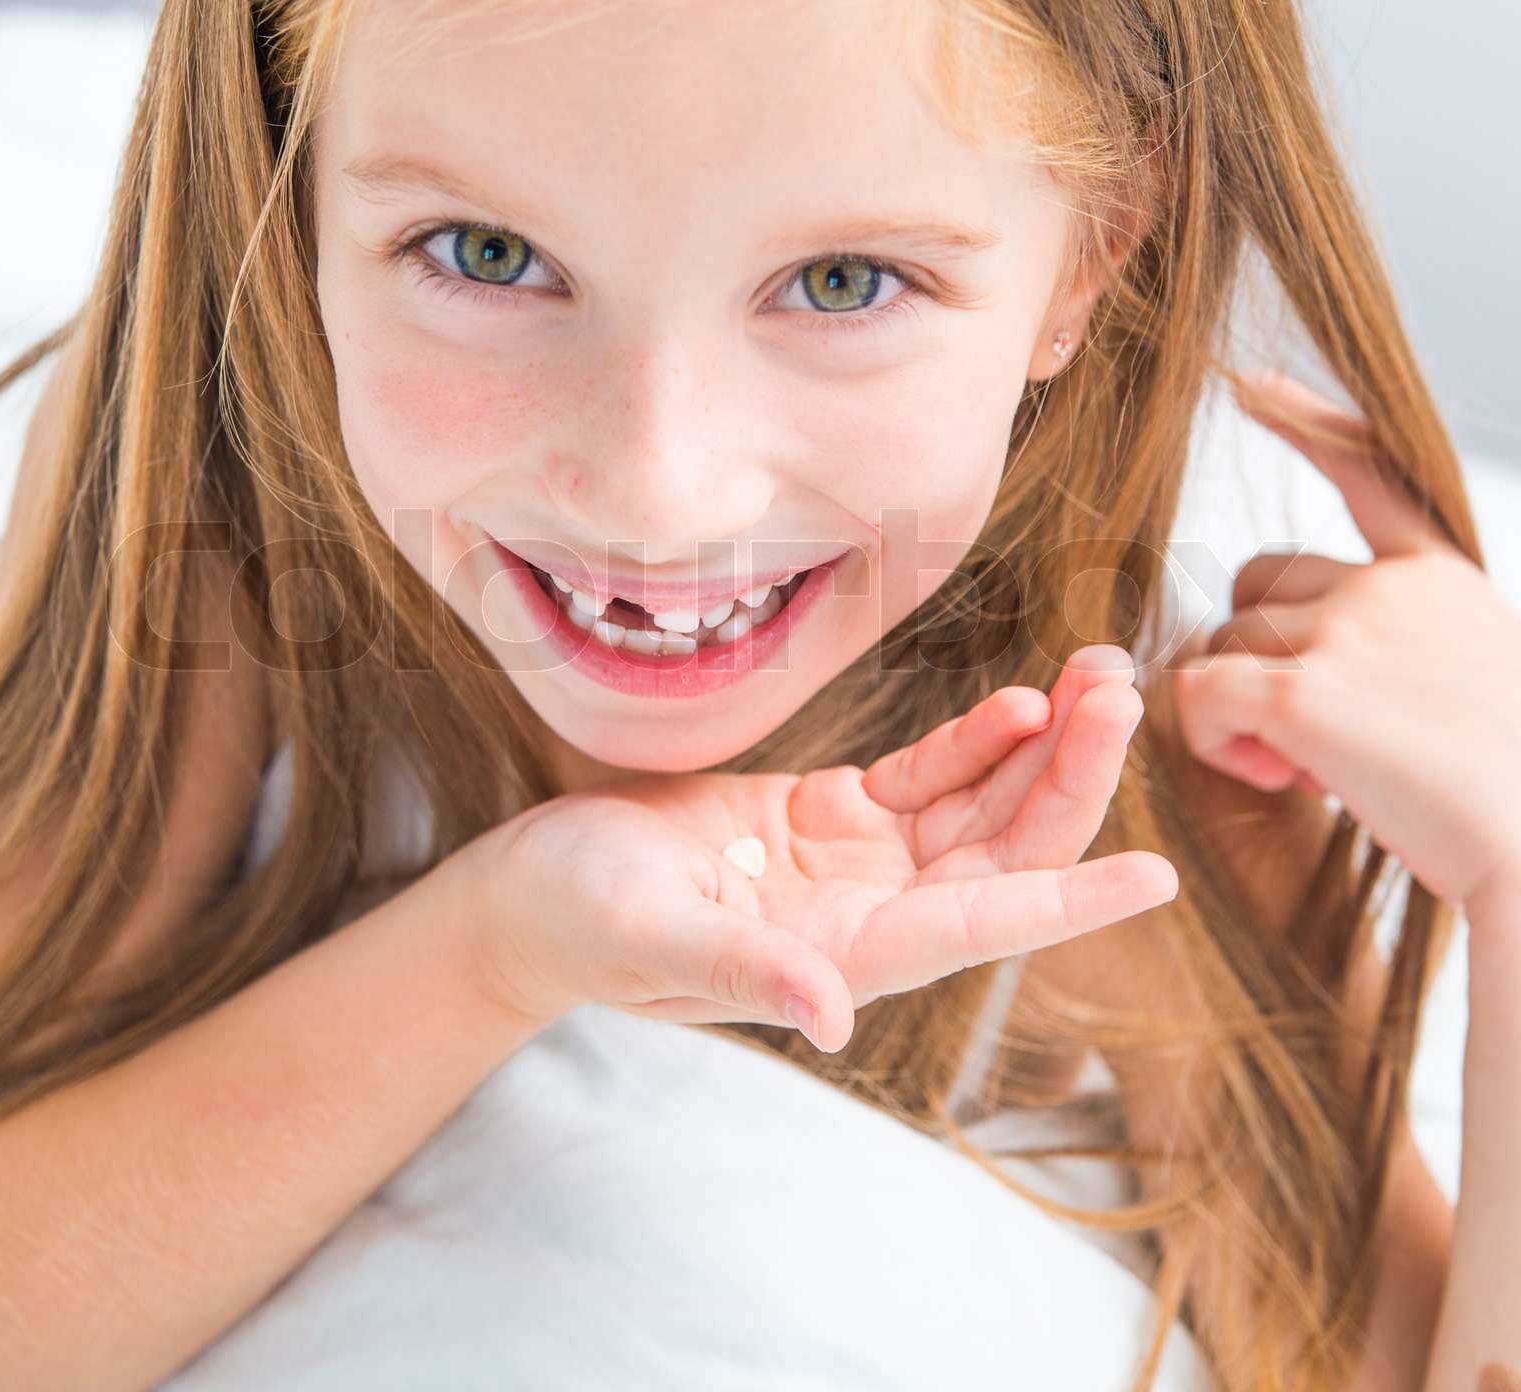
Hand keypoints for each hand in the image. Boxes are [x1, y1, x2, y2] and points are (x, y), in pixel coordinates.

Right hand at [458, 645, 1177, 1052]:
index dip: (1068, 900)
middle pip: (1004, 855)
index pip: (978, 928)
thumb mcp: (645, 937)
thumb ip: (736, 970)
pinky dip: (978, 742)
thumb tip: (830, 1016)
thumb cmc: (576, 919)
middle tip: (1122, 694)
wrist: (537, 888)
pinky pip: (928, 779)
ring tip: (1100, 677)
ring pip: (981, 811)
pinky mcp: (830, 817)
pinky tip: (1022, 703)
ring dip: (1044, 750)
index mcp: (841, 956)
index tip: (1156, 875)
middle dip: (1070, 781)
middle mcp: (870, 916)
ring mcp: (857, 865)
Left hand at [1173, 368, 1520, 907]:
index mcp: (1441, 575)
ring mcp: (1350, 630)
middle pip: (1255, 582)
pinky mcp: (1306, 693)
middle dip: (1256, 651)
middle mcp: (1394, 585)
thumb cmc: (1505, 793)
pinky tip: (1274, 777)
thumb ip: (1392, 642)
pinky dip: (1213, 738)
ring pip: (1223, 642)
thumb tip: (1294, 664)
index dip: (1303, 423)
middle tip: (1308, 734)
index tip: (1250, 385)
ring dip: (1239, 708)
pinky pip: (1199, 691)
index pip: (1366, 469)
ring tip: (1309, 767)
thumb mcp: (1467, 678)